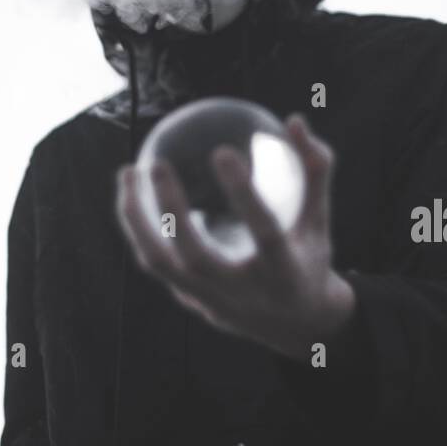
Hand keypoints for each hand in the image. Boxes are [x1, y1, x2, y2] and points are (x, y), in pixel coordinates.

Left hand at [116, 114, 355, 361]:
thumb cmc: (309, 256)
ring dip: (136, 218)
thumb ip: (314, 171)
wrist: (296, 326)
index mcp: (284, 272)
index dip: (243, 194)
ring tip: (126, 172)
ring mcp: (211, 301)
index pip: (264, 233)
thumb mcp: (319, 219)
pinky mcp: (192, 301)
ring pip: (160, 263)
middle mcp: (243, 293)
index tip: (222, 151)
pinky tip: (132, 193)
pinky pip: (156, 263)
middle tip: (156, 164)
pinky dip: (139, 228)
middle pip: (196, 256)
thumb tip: (295, 119)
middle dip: (172, 211)